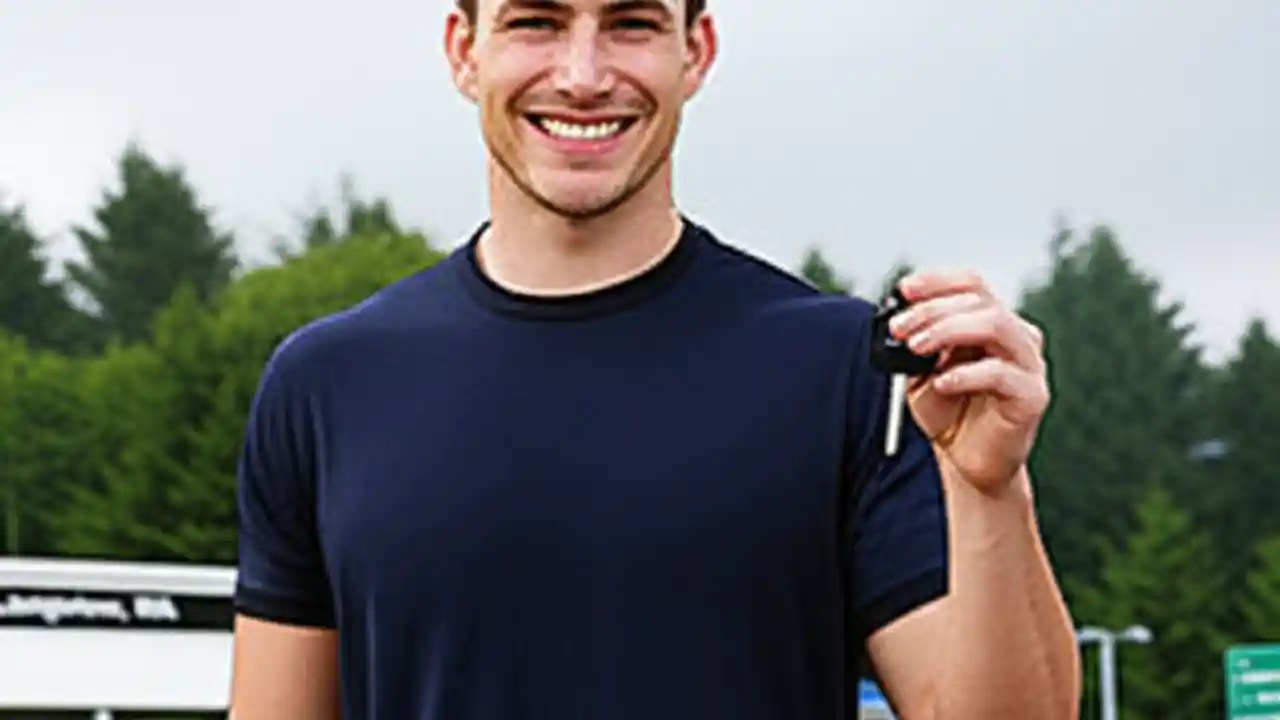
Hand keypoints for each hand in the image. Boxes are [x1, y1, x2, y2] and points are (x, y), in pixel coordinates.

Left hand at [888, 270, 1049, 491]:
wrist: (968, 462)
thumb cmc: (948, 413)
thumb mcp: (920, 373)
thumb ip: (916, 346)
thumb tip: (900, 323)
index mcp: (992, 323)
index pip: (972, 284)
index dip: (938, 281)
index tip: (904, 288)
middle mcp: (1016, 337)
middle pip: (979, 301)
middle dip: (931, 310)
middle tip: (899, 328)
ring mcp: (1028, 364)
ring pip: (995, 324)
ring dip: (948, 330)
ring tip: (916, 347)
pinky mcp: (1032, 396)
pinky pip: (1001, 374)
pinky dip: (965, 373)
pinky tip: (941, 383)